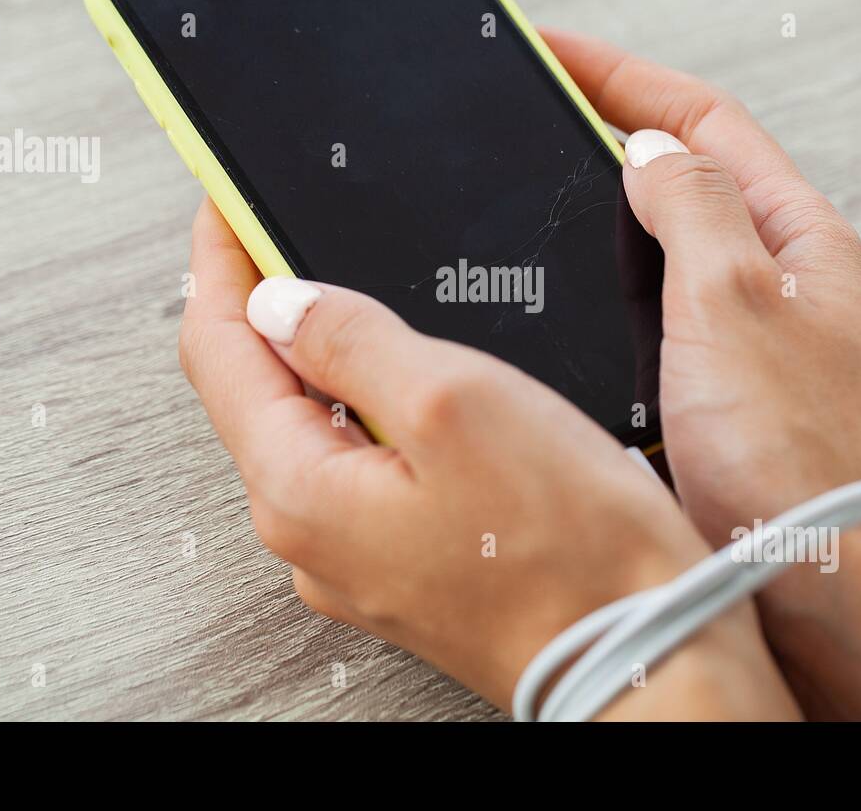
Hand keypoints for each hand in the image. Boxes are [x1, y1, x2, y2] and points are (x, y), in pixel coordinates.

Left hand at [179, 199, 798, 717]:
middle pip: (255, 390)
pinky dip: (361, 404)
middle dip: (261, 303)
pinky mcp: (405, 561)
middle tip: (278, 230)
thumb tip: (282, 300)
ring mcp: (357, 555)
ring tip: (343, 288)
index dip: (220, 260)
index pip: (218, 349)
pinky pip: (357, 463)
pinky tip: (403, 379)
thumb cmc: (569, 552)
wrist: (641, 659)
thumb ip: (351, 340)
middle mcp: (311, 533)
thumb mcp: (453, 403)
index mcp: (300, 491)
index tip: (227, 202)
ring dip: (315, 352)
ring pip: (309, 426)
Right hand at [544, 29, 860, 719]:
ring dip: (605, 204)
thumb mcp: (733, 299)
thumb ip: (694, 207)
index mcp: (793, 235)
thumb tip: (651, 144)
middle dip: (609, 126)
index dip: (620, 75)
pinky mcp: (705, 388)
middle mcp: (771, 276)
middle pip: (683, 169)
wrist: (813, 575)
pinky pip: (646, 309)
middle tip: (537, 104)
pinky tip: (566, 291)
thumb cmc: (795, 452)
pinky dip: (604, 283)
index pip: (701, 118)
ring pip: (660, 240)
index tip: (550, 51)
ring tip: (542, 179)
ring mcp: (738, 332)